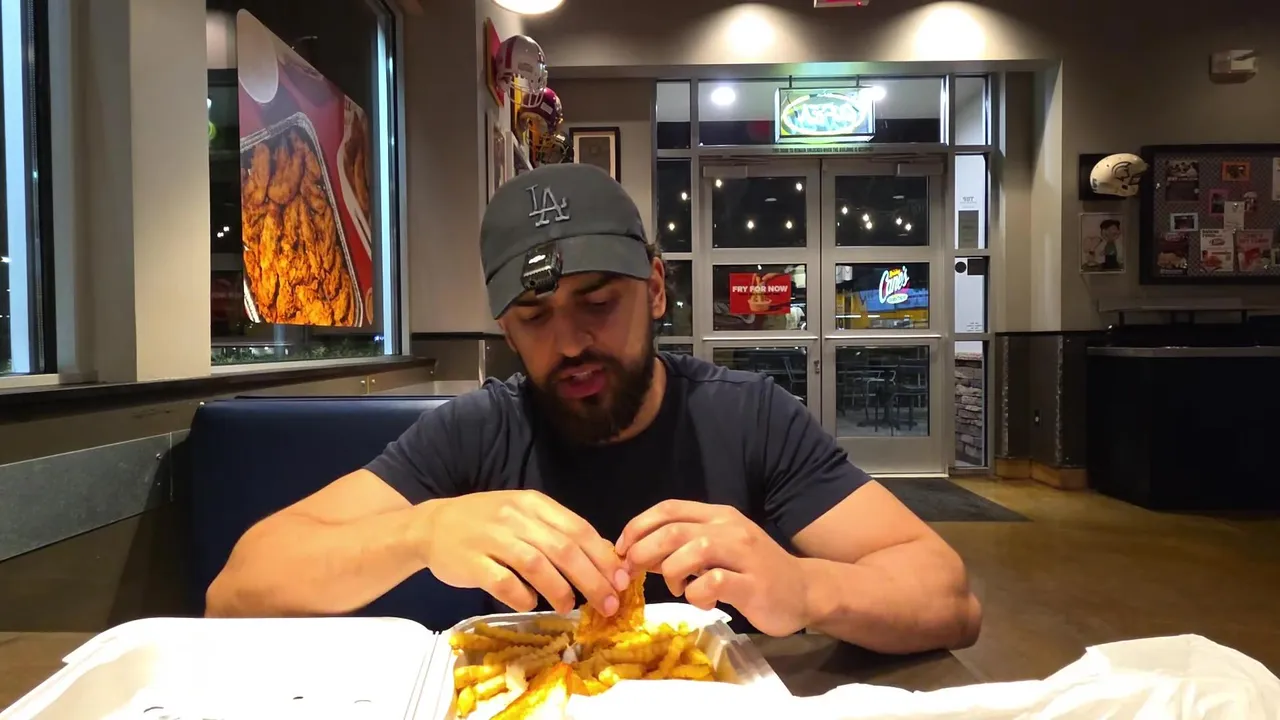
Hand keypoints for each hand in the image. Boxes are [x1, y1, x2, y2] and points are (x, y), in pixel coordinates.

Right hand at [418, 490, 630, 614]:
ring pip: (536, 564)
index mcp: (534, 504)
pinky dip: (522, 596)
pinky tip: (531, 604)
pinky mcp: (472, 562)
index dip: (603, 556)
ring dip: (559, 589)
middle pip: (563, 549)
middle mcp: (515, 517)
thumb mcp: (523, 516)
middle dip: (592, 578)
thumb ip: (558, 532)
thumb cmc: (485, 524)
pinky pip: (503, 582)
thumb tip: (602, 558)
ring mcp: (492, 538)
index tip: (622, 581)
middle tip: (608, 603)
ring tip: (570, 606)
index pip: (578, 529)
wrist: (431, 526)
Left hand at [615, 500, 809, 635]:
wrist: (804, 590)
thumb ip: (682, 547)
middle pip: (673, 529)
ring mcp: (744, 555)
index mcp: (718, 515)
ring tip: (675, 587)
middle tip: (633, 572)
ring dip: (670, 572)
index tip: (621, 549)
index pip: (669, 508)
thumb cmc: (753, 570)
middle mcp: (730, 528)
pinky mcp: (753, 584)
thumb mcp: (717, 550)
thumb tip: (637, 553)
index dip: (638, 526)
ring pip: (692, 551)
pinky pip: (712, 583)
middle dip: (643, 550)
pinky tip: (701, 601)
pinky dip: (696, 594)